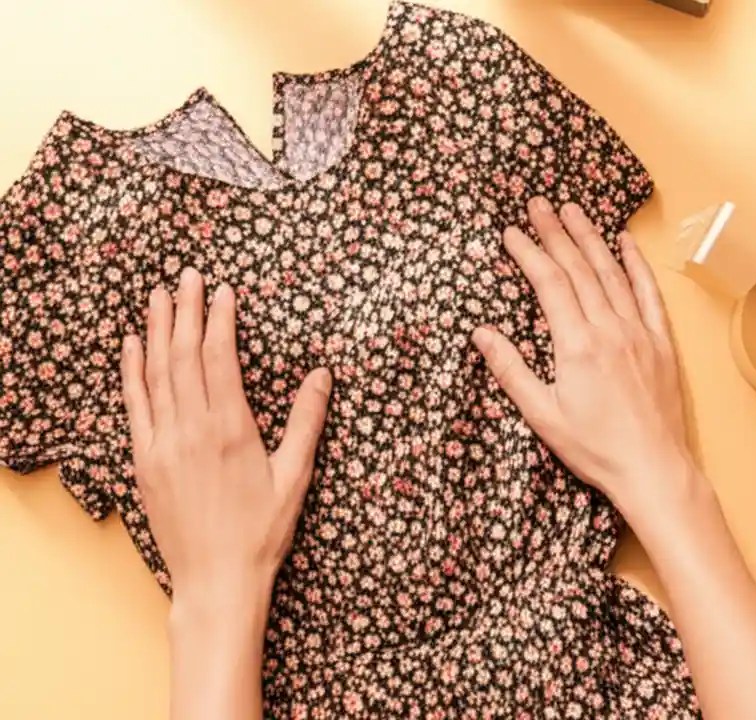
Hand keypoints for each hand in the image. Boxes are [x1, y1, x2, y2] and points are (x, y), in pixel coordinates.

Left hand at [120, 268, 331, 607]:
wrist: (218, 579)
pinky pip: (134, 405)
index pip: (219, 358)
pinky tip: (131, 346)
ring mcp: (163, 445)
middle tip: (187, 276)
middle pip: (183, 356)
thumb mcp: (296, 475)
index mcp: (232, 430)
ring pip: (155, 374)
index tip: (223, 291)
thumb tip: (322, 374)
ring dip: (155, 331)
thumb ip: (307, 421)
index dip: (220, 320)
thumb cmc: (263, 531)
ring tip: (157, 296)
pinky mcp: (145, 462)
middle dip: (185, 311)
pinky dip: (131, 372)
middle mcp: (191, 430)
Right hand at [472, 198, 700, 521]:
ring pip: (612, 273)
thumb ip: (512, 371)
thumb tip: (482, 334)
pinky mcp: (661, 343)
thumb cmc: (595, 448)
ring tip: (574, 211)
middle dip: (556, 233)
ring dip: (591, 238)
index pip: (550, 284)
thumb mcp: (543, 415)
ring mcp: (639, 332)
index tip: (512, 232)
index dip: (530, 253)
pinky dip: (636, 265)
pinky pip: (649, 294)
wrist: (653, 467)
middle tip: (539, 204)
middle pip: (579, 268)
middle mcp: (610, 329)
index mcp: (577, 345)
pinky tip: (626, 244)